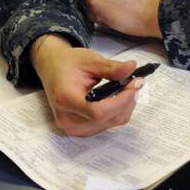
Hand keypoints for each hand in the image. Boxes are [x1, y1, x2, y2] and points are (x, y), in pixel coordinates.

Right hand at [29, 35, 144, 136]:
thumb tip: (131, 68)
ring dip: (125, 105)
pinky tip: (119, 96)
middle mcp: (68, 119)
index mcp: (65, 99)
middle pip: (108, 118)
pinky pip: (108, 124)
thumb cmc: (67, 64)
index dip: (121, 100)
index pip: (97, 111)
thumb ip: (111, 67)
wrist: (53, 70)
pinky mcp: (81, 130)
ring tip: (128, 87)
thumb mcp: (90, 60)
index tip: (135, 84)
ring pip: (111, 123)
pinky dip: (118, 110)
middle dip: (127, 100)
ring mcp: (74, 128)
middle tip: (136, 81)